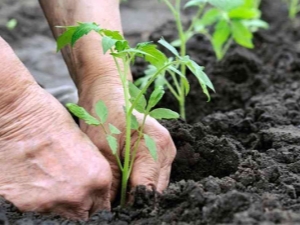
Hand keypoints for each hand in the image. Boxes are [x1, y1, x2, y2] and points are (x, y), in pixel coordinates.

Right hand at [0, 40, 111, 219]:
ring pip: (59, 218)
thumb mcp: (85, 149)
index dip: (93, 205)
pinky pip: (34, 214)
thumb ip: (91, 176)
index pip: (102, 209)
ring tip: (48, 187)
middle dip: (77, 209)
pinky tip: (32, 187)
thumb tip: (89, 194)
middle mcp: (78, 195)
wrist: (20, 114)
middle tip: (67, 195)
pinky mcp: (22, 205)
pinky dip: (34, 205)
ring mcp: (49, 203)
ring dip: (56, 207)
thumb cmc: (53, 122)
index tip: (87, 203)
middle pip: (82, 217)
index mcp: (98, 179)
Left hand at [78, 73, 176, 200]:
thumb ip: (112, 183)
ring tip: (118, 196)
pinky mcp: (161, 153)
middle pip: (155, 190)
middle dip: (136, 201)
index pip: (148, 189)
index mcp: (155, 146)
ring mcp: (166, 152)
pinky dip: (140, 183)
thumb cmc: (103, 116)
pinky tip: (125, 184)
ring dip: (138, 193)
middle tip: (115, 207)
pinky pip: (153, 177)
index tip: (117, 213)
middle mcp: (167, 150)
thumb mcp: (102, 151)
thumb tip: (112, 209)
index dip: (132, 205)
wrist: (108, 95)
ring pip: (155, 186)